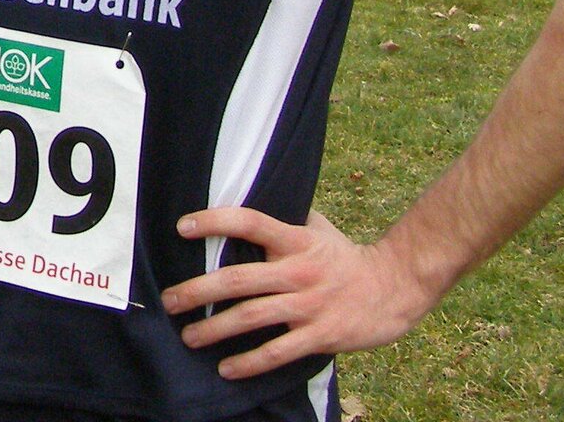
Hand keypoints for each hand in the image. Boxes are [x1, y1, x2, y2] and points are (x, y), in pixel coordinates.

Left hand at [160, 208, 433, 379]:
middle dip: (197, 291)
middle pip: (237, 279)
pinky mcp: (320, 335)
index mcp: (294, 240)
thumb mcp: (316, 228)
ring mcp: (308, 304)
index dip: (214, 221)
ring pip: (251, 317)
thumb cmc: (344, 256)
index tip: (181, 227)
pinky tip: (227, 368)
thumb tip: (246, 196)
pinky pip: (278, 352)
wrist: (394, 288)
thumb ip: (283, 218)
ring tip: (188, 336)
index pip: (249, 221)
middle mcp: (297, 270)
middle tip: (169, 300)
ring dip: (214, 329)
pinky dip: (249, 362)